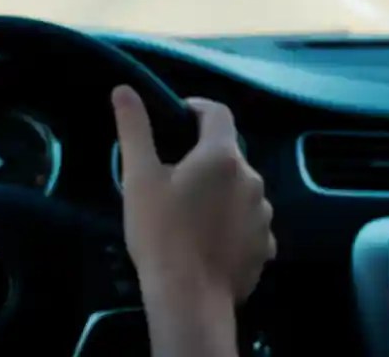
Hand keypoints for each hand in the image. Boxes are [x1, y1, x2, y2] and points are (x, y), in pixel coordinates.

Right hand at [112, 85, 274, 355]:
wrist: (189, 299)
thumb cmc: (161, 234)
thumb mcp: (139, 178)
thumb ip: (134, 129)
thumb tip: (124, 89)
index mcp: (222, 156)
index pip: (217, 113)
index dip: (197, 108)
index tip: (178, 118)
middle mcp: (252, 179)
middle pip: (229, 153)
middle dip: (204, 157)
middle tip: (174, 176)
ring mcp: (263, 215)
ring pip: (240, 189)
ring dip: (221, 191)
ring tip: (191, 212)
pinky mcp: (265, 246)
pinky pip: (249, 223)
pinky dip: (232, 223)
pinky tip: (210, 239)